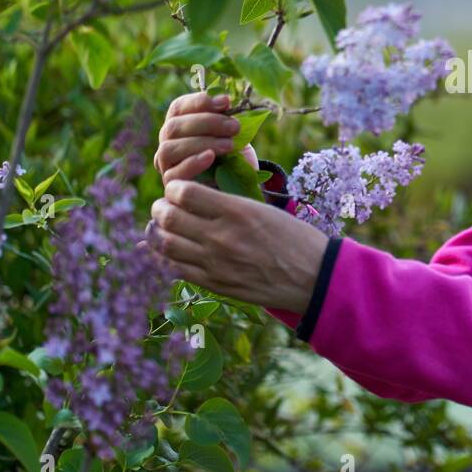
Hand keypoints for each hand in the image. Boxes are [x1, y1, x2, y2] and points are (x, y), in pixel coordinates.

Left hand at [146, 179, 329, 313]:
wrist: (313, 277)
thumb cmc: (293, 237)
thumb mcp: (263, 209)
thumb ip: (225, 204)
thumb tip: (189, 197)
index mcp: (236, 211)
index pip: (183, 192)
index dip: (175, 187)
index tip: (179, 189)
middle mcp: (221, 236)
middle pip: (167, 217)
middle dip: (160, 208)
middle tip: (166, 206)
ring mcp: (215, 263)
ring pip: (166, 243)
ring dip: (158, 232)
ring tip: (164, 227)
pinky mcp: (215, 284)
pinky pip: (176, 269)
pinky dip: (166, 257)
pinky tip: (171, 250)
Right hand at [153, 91, 258, 187]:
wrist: (239, 186)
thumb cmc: (233, 155)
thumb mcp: (232, 134)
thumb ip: (225, 117)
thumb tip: (223, 100)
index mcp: (179, 124)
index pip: (178, 107)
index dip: (199, 102)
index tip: (226, 102)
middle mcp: (168, 142)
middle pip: (174, 126)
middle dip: (207, 123)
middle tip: (234, 127)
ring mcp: (166, 165)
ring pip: (169, 149)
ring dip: (201, 143)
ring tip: (228, 145)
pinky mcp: (171, 186)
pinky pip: (173, 174)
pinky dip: (192, 163)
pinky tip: (211, 157)